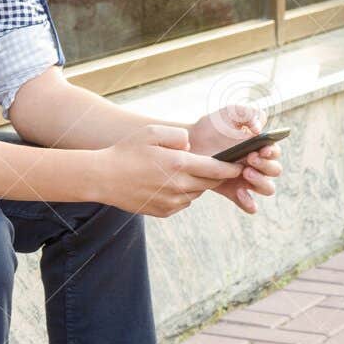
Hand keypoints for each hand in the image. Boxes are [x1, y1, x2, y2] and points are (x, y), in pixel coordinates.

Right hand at [99, 124, 244, 217]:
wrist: (102, 177)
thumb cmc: (126, 151)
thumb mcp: (151, 132)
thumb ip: (177, 135)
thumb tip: (191, 146)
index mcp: (179, 164)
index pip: (217, 169)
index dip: (232, 168)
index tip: (240, 166)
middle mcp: (179, 185)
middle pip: (210, 182)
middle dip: (214, 174)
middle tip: (212, 166)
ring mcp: (172, 201)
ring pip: (196, 192)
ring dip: (195, 183)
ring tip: (179, 172)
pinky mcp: (164, 211)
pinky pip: (182, 202)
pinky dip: (181, 194)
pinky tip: (165, 183)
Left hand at [188, 105, 282, 214]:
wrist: (189, 141)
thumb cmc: (213, 125)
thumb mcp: (230, 112)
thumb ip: (249, 113)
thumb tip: (259, 128)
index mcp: (259, 146)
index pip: (274, 152)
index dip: (272, 152)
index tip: (261, 149)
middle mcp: (257, 164)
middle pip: (274, 170)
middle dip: (266, 166)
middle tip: (249, 159)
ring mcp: (246, 179)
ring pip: (267, 188)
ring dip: (261, 182)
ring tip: (246, 173)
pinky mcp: (233, 190)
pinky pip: (249, 204)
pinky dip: (249, 203)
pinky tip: (240, 193)